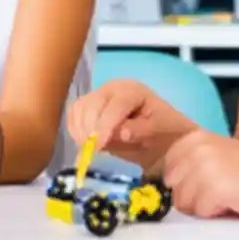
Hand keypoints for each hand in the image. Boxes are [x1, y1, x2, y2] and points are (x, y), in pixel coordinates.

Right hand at [67, 79, 185, 152]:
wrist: (162, 138)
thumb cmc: (164, 132)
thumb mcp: (159, 132)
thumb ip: (140, 131)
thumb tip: (121, 133)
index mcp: (132, 90)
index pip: (115, 105)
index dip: (105, 125)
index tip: (98, 147)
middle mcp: (112, 88)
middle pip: (92, 104)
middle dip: (90, 129)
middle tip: (94, 151)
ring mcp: (99, 96)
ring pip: (79, 108)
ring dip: (80, 130)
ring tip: (89, 148)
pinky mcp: (89, 107)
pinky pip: (74, 115)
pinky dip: (75, 129)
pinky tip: (84, 143)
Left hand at [162, 131, 238, 222]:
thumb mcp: (222, 158)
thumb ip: (194, 166)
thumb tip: (169, 189)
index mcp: (196, 138)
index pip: (167, 171)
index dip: (187, 184)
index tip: (211, 184)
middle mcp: (197, 147)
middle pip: (173, 188)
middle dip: (194, 197)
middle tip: (226, 192)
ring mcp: (205, 166)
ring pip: (184, 203)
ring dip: (207, 207)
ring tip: (235, 196)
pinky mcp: (216, 187)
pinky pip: (201, 212)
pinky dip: (220, 213)